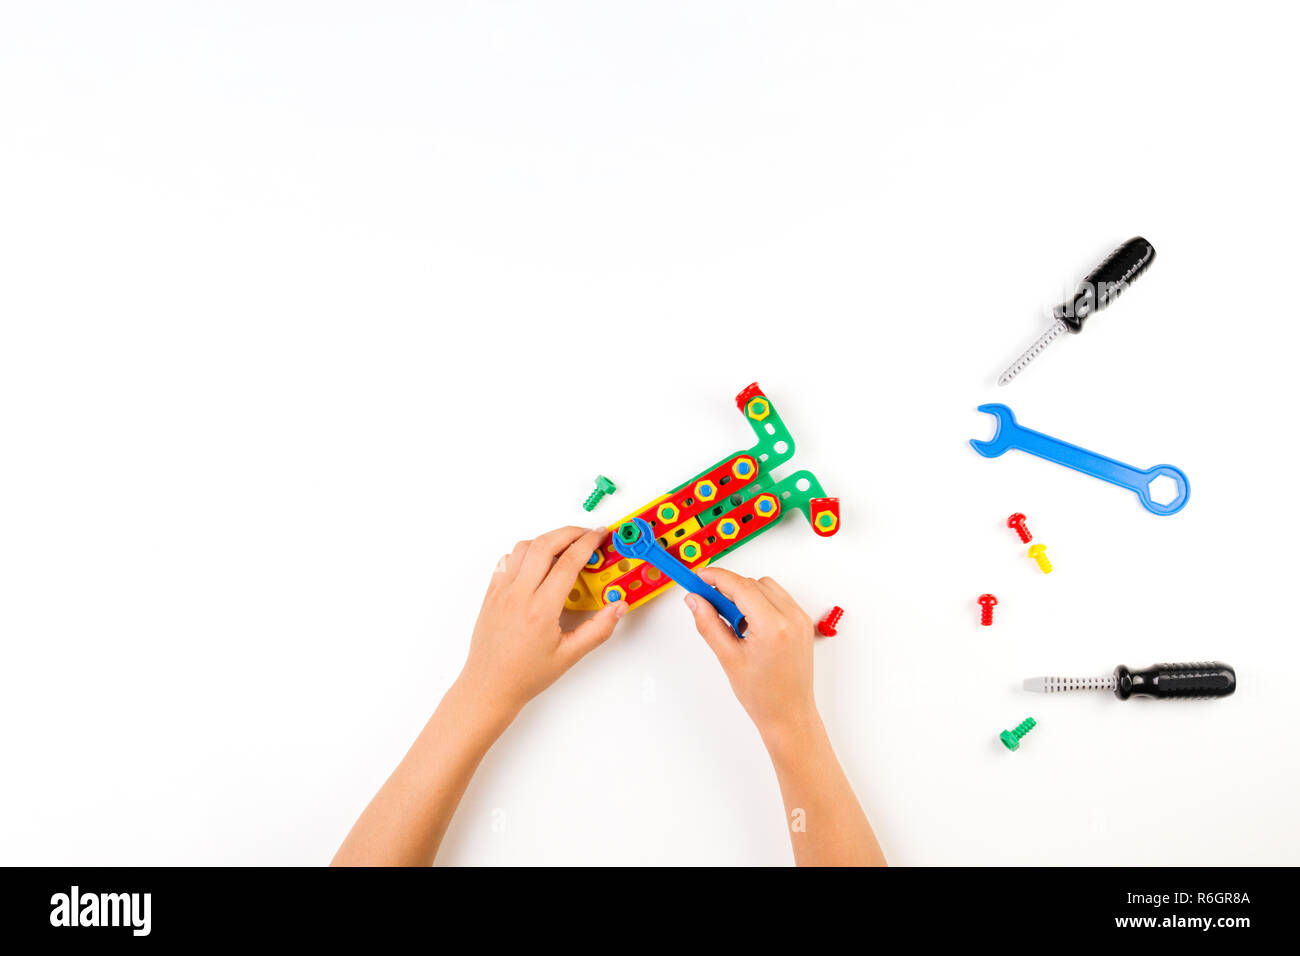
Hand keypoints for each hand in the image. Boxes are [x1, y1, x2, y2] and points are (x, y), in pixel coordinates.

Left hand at [459, 526, 626, 717]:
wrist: (488, 687)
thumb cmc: (524, 675)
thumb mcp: (569, 655)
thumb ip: (598, 629)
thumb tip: (618, 607)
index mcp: (540, 609)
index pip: (568, 562)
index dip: (588, 544)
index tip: (600, 535)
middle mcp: (518, 595)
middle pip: (545, 544)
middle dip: (569, 532)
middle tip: (586, 534)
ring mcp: (501, 592)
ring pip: (522, 547)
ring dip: (546, 540)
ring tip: (563, 546)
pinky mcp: (490, 594)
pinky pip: (506, 561)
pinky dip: (524, 553)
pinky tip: (536, 562)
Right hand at [684, 567, 817, 740]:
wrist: (789, 715)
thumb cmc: (762, 695)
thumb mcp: (728, 657)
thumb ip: (708, 623)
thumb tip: (695, 600)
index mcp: (773, 626)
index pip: (740, 586)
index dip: (716, 577)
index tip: (698, 577)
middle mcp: (791, 617)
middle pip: (753, 583)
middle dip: (728, 588)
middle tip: (708, 603)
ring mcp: (800, 619)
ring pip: (766, 587)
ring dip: (745, 595)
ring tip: (733, 623)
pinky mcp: (802, 623)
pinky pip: (778, 598)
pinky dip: (760, 602)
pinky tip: (749, 625)